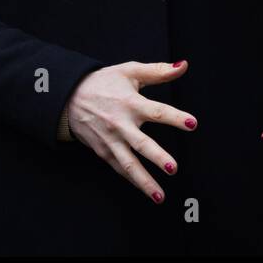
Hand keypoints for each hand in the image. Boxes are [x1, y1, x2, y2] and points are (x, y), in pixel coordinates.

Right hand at [65, 59, 195, 203]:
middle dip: (157, 157)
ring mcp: (111, 140)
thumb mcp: (129, 71)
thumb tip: (183, 66)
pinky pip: (119, 168)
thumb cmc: (104, 82)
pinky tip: (145, 190)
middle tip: (173, 168)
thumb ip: (158, 71)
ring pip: (128, 164)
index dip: (175, 118)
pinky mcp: (103, 151)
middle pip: (141, 143)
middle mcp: (120, 123)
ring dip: (144, 181)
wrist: (70, 96)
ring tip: (160, 195)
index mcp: (130, 103)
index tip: (192, 124)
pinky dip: (132, 180)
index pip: (156, 111)